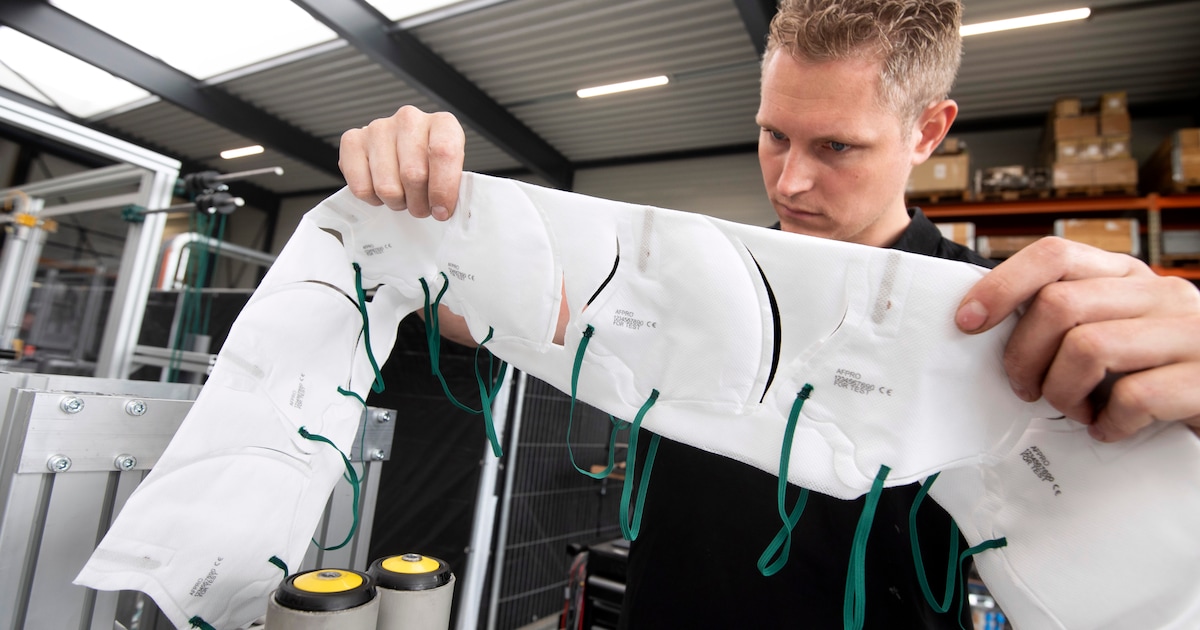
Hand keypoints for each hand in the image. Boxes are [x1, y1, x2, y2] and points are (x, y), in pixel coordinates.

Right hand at [339, 105, 465, 219]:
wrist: (401, 148)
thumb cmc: (429, 161)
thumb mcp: (452, 170)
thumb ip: (453, 187)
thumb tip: (443, 210)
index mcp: (441, 123)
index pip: (444, 152)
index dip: (443, 189)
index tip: (442, 210)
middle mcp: (409, 120)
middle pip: (413, 174)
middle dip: (419, 203)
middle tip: (421, 206)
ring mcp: (378, 128)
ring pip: (387, 187)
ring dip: (397, 202)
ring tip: (403, 196)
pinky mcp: (353, 141)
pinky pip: (362, 188)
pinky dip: (373, 198)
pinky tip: (382, 188)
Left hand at [954, 236, 1199, 441]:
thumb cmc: (1157, 374)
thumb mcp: (1115, 332)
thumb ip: (1069, 321)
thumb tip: (984, 325)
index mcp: (1129, 276)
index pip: (1054, 255)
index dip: (1001, 286)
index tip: (967, 322)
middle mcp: (1162, 293)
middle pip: (1058, 305)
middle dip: (1025, 357)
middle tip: (1027, 390)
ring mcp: (1191, 333)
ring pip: (1088, 348)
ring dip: (1063, 392)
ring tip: (1075, 412)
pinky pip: (1132, 397)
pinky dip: (1108, 423)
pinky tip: (1109, 430)